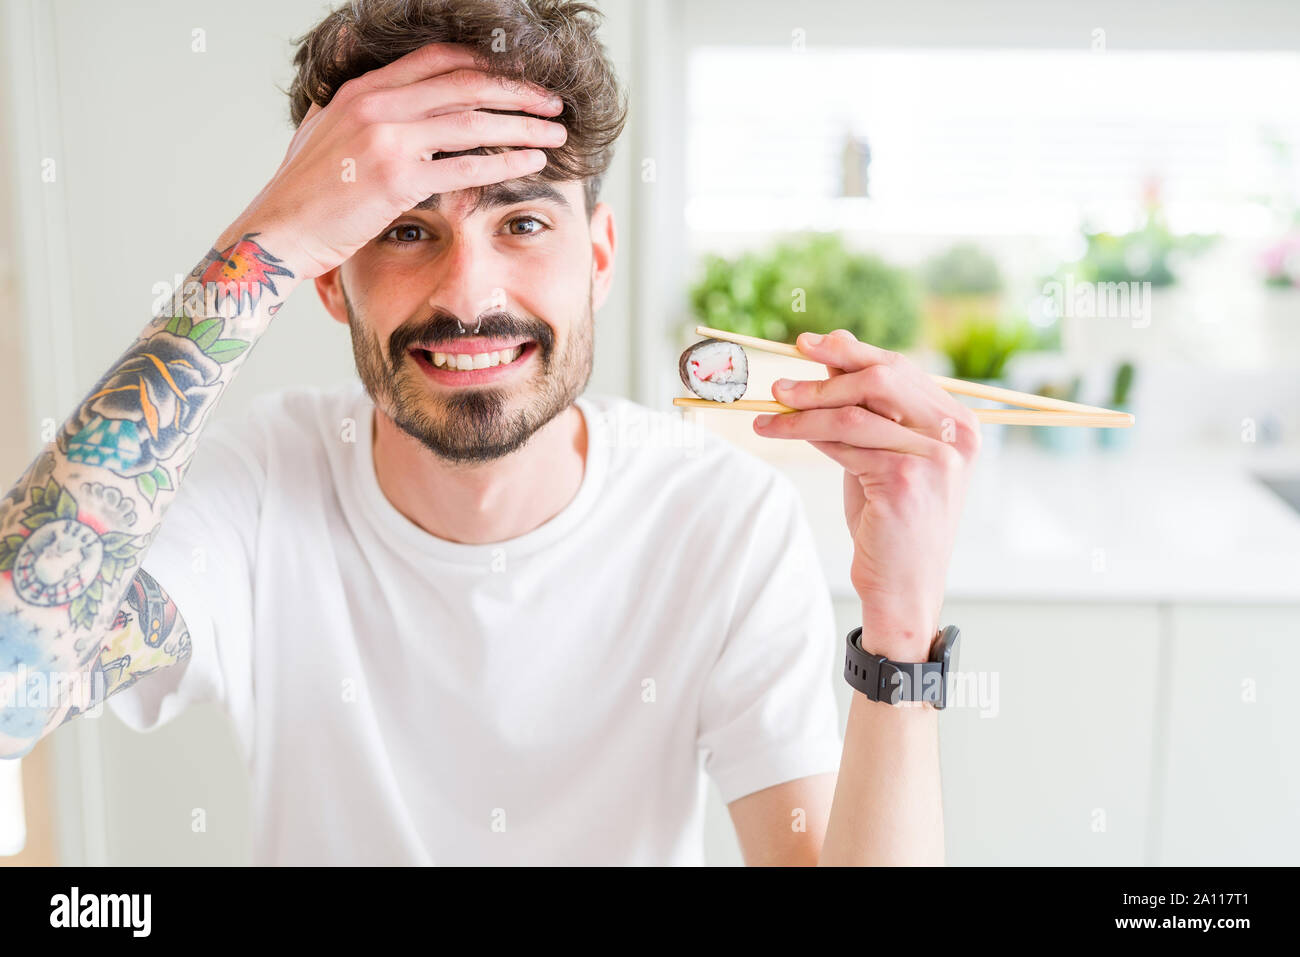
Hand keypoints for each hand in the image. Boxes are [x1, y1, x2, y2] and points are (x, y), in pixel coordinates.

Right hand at [222, 42, 567, 278]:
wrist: (277, 232)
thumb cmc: (303, 193)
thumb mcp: (323, 133)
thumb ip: (355, 113)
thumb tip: (377, 103)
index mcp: (362, 90)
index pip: (436, 61)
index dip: (484, 64)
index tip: (517, 75)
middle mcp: (376, 106)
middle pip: (465, 84)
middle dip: (516, 91)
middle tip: (553, 101)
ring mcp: (387, 140)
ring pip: (473, 121)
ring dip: (523, 124)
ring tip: (557, 132)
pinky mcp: (397, 179)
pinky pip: (467, 164)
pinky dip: (507, 161)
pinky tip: (533, 161)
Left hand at [753, 329, 980, 660]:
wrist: (903, 588)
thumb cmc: (890, 523)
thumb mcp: (881, 457)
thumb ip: (866, 412)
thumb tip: (827, 357)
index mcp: (958, 422)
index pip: (899, 368)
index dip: (850, 350)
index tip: (807, 343)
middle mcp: (957, 434)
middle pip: (881, 378)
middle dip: (825, 374)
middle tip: (780, 381)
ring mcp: (935, 457)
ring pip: (853, 412)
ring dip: (802, 409)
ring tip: (766, 412)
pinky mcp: (905, 479)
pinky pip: (843, 443)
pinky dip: (804, 433)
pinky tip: (777, 432)